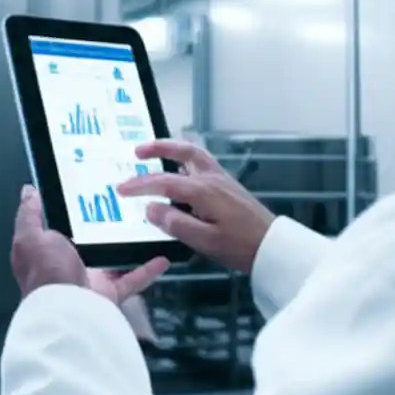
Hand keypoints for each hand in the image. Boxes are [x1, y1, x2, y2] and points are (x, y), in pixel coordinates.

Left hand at [11, 186, 169, 302]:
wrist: (66, 312)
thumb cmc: (46, 272)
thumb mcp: (30, 237)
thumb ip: (30, 215)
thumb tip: (29, 192)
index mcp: (46, 251)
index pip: (57, 227)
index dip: (69, 210)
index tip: (87, 190)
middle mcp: (67, 266)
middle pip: (89, 243)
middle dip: (104, 226)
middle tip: (123, 203)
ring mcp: (90, 281)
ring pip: (113, 261)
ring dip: (129, 247)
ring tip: (145, 225)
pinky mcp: (109, 293)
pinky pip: (132, 280)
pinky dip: (147, 270)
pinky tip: (162, 257)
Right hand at [117, 140, 274, 272]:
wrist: (273, 246)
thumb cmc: (240, 246)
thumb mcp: (205, 241)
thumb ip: (175, 224)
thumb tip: (151, 209)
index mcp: (203, 191)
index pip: (164, 183)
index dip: (140, 184)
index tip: (121, 189)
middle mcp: (212, 178)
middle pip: (183, 151)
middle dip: (158, 147)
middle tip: (138, 151)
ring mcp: (222, 179)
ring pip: (195, 154)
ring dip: (173, 149)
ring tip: (155, 153)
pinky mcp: (228, 186)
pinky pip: (203, 163)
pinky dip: (186, 159)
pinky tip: (181, 171)